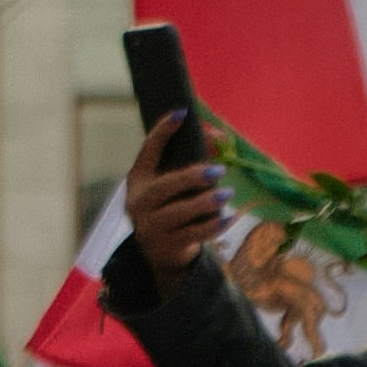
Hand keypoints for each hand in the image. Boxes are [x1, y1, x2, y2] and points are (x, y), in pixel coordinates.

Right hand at [117, 110, 229, 269]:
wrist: (159, 253)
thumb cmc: (170, 207)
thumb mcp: (172, 186)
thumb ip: (190, 161)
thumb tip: (219, 136)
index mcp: (138, 180)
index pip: (148, 150)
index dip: (163, 131)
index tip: (181, 113)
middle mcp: (138, 202)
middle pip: (164, 187)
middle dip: (191, 177)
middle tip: (218, 171)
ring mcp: (150, 226)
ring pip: (179, 213)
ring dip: (205, 202)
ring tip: (227, 194)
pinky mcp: (166, 246)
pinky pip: (193, 234)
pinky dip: (213, 225)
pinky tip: (229, 217)